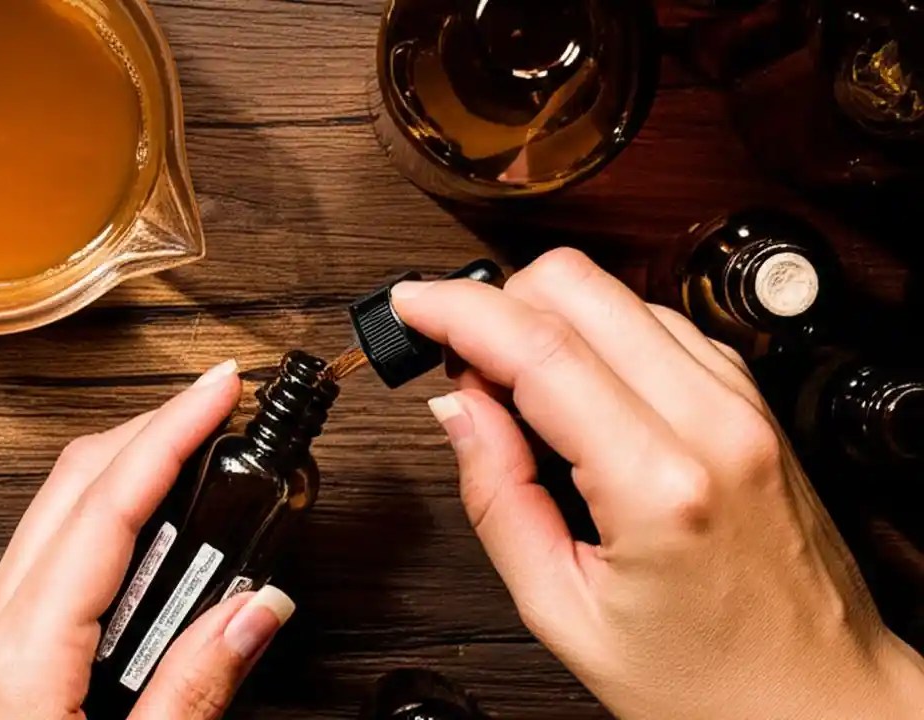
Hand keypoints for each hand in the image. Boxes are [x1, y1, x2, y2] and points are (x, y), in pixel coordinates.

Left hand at [0, 360, 294, 719]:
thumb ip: (196, 685)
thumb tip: (255, 605)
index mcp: (24, 646)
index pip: (110, 503)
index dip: (171, 430)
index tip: (220, 386)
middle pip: (75, 482)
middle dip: (153, 428)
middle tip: (223, 411)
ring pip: (58, 509)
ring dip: (130, 470)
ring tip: (202, 461)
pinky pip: (49, 551)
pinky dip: (105, 520)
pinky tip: (151, 536)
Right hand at [393, 249, 923, 719]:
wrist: (820, 700)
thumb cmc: (709, 683)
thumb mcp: (564, 611)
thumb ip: (499, 499)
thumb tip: (458, 411)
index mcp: (662, 484)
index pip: (540, 349)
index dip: (457, 310)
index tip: (411, 306)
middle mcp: (714, 423)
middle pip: (580, 287)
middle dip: (498, 303)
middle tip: (459, 363)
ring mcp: (743, 405)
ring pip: (618, 293)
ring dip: (547, 320)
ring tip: (516, 395)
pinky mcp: (753, 404)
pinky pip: (657, 326)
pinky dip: (597, 338)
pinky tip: (572, 393)